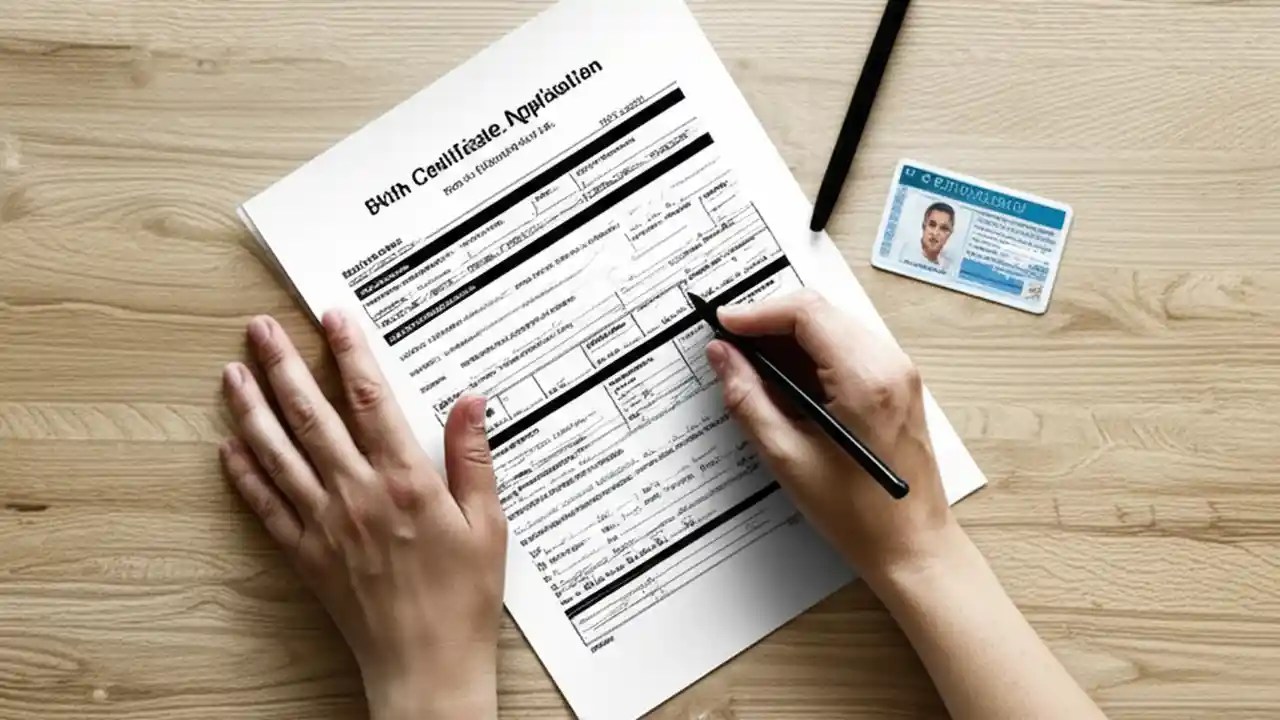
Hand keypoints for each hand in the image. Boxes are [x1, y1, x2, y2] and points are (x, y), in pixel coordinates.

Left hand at [218, 312, 506, 719]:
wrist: (427, 666)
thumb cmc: (463, 599)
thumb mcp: (488, 524)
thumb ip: (472, 458)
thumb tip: (469, 402)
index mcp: (406, 481)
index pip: (372, 399)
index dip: (351, 352)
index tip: (334, 317)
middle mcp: (357, 495)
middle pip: (311, 415)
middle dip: (283, 365)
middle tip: (260, 329)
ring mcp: (325, 524)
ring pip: (277, 454)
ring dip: (251, 409)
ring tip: (232, 374)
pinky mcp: (306, 556)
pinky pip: (266, 508)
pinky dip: (243, 475)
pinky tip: (228, 449)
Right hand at [704, 290, 953, 585]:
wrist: (912, 545)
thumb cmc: (860, 515)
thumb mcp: (787, 457)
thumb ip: (748, 399)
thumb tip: (723, 357)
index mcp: (865, 379)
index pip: (806, 313)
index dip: (756, 312)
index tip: (723, 325)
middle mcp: (889, 365)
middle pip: (819, 312)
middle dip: (769, 322)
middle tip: (730, 346)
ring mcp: (898, 373)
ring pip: (832, 326)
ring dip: (789, 337)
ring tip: (752, 367)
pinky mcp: (897, 385)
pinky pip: (847, 348)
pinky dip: (811, 354)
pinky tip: (786, 382)